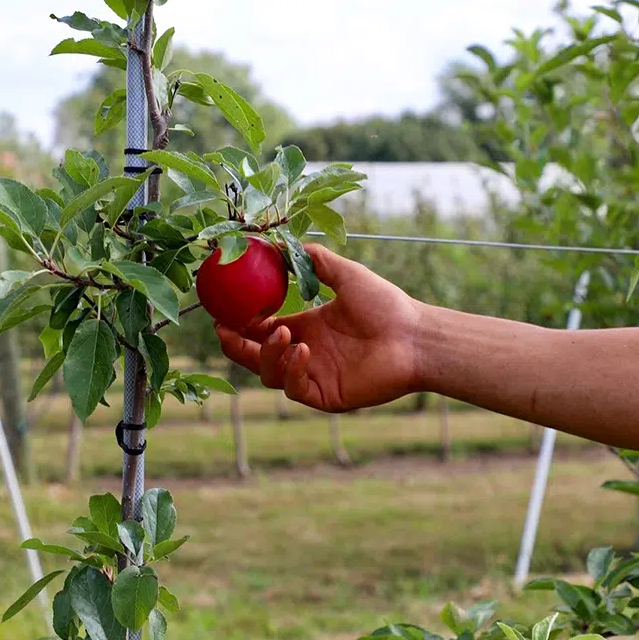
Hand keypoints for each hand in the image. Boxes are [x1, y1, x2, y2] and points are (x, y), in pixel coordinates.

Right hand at [215, 244, 420, 411]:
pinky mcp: (325, 396)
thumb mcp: (346, 274)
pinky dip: (290, 370)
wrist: (415, 336)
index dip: (240, 325)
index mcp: (306, 328)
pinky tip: (302, 350)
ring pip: (270, 374)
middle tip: (225, 330)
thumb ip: (315, 260)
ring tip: (283, 332)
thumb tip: (281, 244)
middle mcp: (306, 353)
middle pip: (257, 356)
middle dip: (236, 346)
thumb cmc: (386, 305)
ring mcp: (314, 377)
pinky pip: (293, 389)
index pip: (261, 331)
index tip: (223, 312)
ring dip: (268, 354)